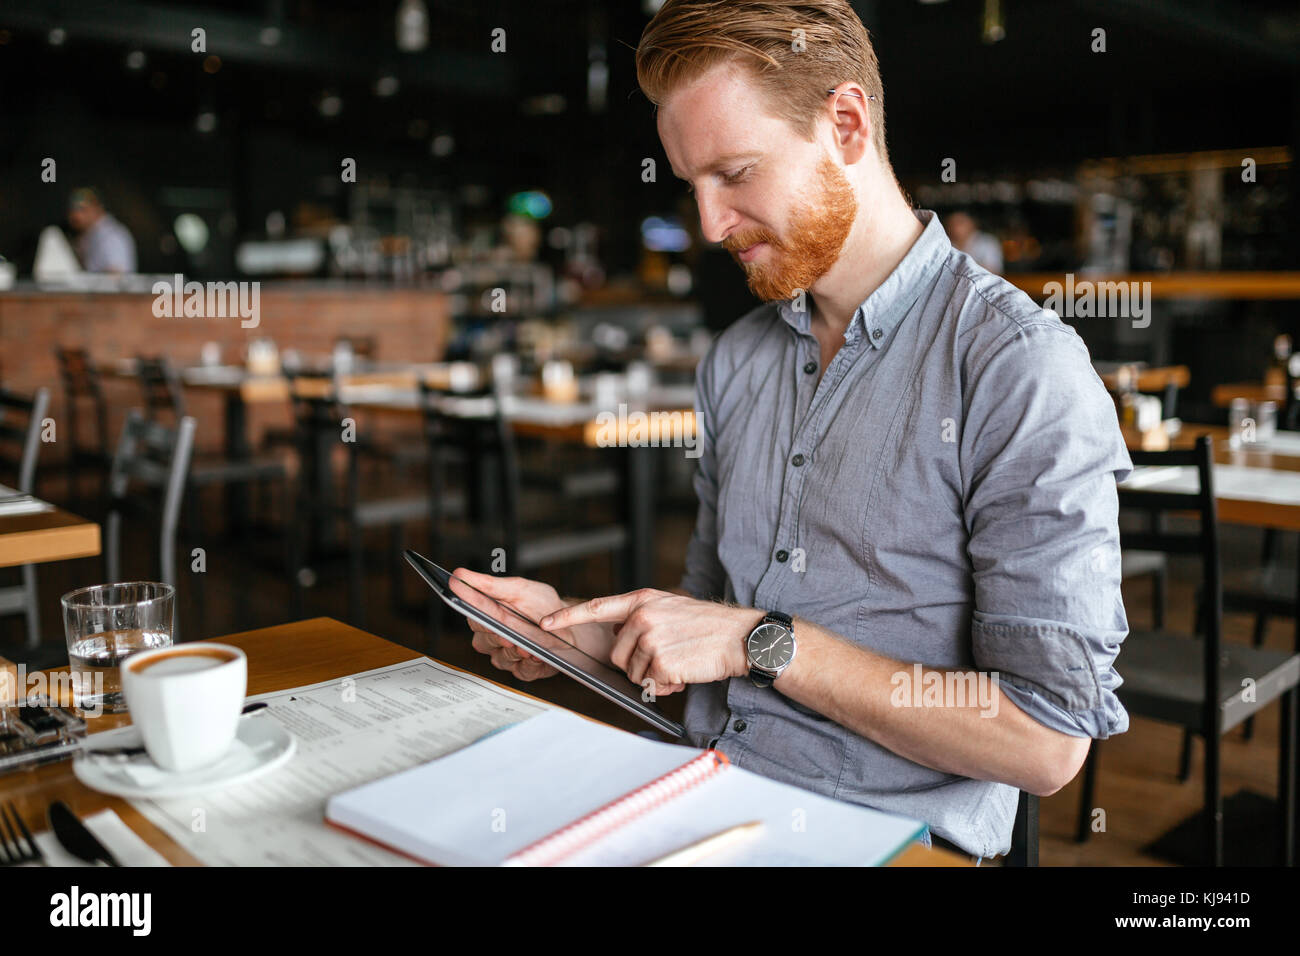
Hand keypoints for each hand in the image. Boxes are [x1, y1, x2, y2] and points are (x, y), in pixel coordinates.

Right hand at [453, 568, 563, 681]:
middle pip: (484, 642)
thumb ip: (489, 584)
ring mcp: (508, 655)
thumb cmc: (541, 604)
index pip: (474, 619)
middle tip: (506, 634)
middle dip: (496, 638)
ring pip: (501, 659)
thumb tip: (461, 574)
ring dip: (514, 652)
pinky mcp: (524, 670)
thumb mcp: (518, 589)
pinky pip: (522, 671)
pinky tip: (537, 656)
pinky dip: (530, 664)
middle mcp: (495, 638)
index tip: (478, 611)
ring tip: (526, 646)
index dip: (475, 616)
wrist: (568, 623)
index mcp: (489, 617)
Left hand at [539, 589, 759, 696]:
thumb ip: (641, 617)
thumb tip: (617, 637)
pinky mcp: (661, 662)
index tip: (545, 623)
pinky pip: (651, 685)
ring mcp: (651, 639)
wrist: (741, 637)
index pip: (597, 607)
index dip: (568, 616)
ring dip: (654, 676)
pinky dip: (667, 686)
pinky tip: (684, 673)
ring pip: (632, 672)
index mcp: (642, 601)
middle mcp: (642, 617)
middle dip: (637, 664)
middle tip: (666, 658)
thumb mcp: (671, 608)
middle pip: (616, 655)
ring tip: (679, 662)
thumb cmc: (708, 626)